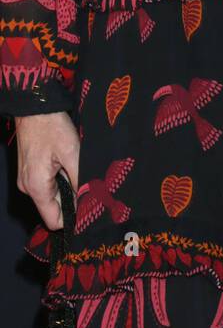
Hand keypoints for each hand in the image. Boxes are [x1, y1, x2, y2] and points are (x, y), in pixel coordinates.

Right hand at [14, 112, 79, 230]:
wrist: (34, 106)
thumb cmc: (52, 127)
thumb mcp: (72, 153)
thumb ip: (80, 180)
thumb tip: (90, 201)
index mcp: (37, 187)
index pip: (54, 220)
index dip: (73, 219)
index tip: (90, 209)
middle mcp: (28, 187)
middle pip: (53, 208)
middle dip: (73, 200)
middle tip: (91, 185)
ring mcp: (27, 178)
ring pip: (52, 194)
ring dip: (68, 187)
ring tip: (79, 170)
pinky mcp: (30, 169)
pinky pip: (47, 183)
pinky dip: (60, 178)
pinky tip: (69, 164)